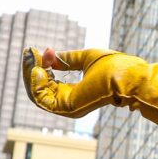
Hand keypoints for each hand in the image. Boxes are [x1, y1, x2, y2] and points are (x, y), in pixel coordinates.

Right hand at [22, 47, 143, 119]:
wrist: (128, 76)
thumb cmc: (114, 67)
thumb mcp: (84, 58)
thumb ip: (65, 59)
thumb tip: (47, 54)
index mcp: (75, 91)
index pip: (48, 83)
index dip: (39, 66)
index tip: (34, 51)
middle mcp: (70, 101)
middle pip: (39, 89)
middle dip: (31, 70)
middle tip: (29, 52)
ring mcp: (69, 106)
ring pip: (37, 94)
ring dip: (30, 75)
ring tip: (33, 59)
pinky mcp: (68, 108)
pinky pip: (42, 99)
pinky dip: (36, 84)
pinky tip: (39, 69)